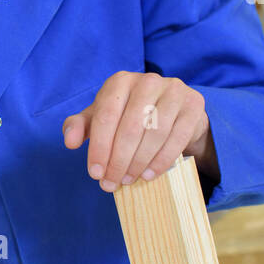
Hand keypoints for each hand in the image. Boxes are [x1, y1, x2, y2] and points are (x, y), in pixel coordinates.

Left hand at [62, 71, 216, 191]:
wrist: (172, 109)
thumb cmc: (128, 114)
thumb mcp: (101, 116)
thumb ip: (80, 126)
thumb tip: (70, 142)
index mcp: (120, 81)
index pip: (106, 117)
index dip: (99, 148)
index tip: (95, 174)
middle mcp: (147, 81)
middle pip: (130, 128)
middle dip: (118, 161)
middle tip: (111, 183)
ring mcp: (173, 91)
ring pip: (154, 134)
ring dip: (138, 163)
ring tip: (128, 180)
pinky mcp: (193, 104)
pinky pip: (177, 138)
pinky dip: (161, 160)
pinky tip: (148, 174)